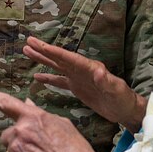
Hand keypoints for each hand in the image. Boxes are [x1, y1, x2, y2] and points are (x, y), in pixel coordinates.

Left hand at [0, 89, 99, 151]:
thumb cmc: (74, 147)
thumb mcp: (60, 123)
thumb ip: (38, 114)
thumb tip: (26, 103)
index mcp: (32, 117)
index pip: (4, 102)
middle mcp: (21, 131)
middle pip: (8, 133)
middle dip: (17, 138)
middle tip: (38, 146)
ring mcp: (17, 150)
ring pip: (11, 149)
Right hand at [24, 36, 145, 129]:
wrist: (125, 110)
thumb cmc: (123, 99)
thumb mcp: (116, 90)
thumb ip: (107, 81)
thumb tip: (99, 71)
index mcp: (89, 68)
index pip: (67, 58)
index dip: (53, 51)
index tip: (39, 44)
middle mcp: (81, 70)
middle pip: (59, 58)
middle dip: (43, 50)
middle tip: (28, 41)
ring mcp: (78, 78)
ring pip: (56, 67)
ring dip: (43, 59)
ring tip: (27, 52)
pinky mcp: (77, 88)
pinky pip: (59, 81)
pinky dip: (48, 78)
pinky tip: (37, 76)